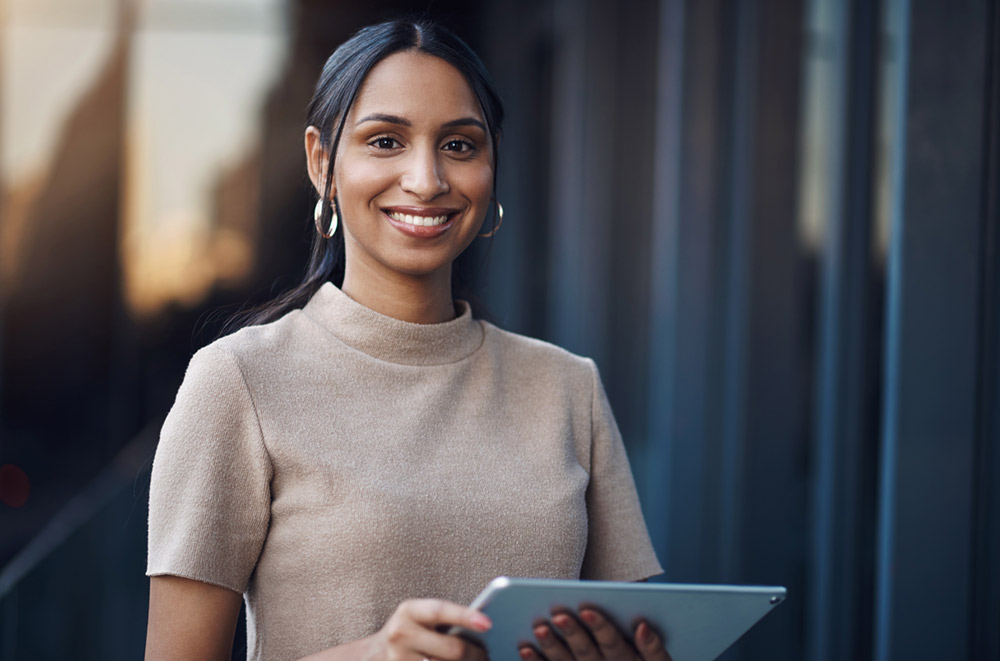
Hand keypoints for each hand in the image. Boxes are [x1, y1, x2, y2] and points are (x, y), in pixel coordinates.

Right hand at [367, 598, 490, 660]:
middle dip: (476, 654)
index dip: (464, 616)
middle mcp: (401, 635)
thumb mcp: (420, 617)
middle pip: (451, 649)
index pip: (439, 611)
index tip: (488, 623)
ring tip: (480, 660)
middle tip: (489, 654)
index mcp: (409, 611)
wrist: (375, 655)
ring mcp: (400, 660)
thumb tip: (484, 628)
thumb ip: (445, 619)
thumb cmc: (410, 631)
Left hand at [518, 608, 670, 660]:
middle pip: (586, 653)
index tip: (586, 609)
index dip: (601, 627)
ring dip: (551, 648)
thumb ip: (654, 648)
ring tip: (538, 629)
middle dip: (572, 634)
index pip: (613, 644)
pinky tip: (524, 649)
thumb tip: (642, 626)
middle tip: (558, 616)